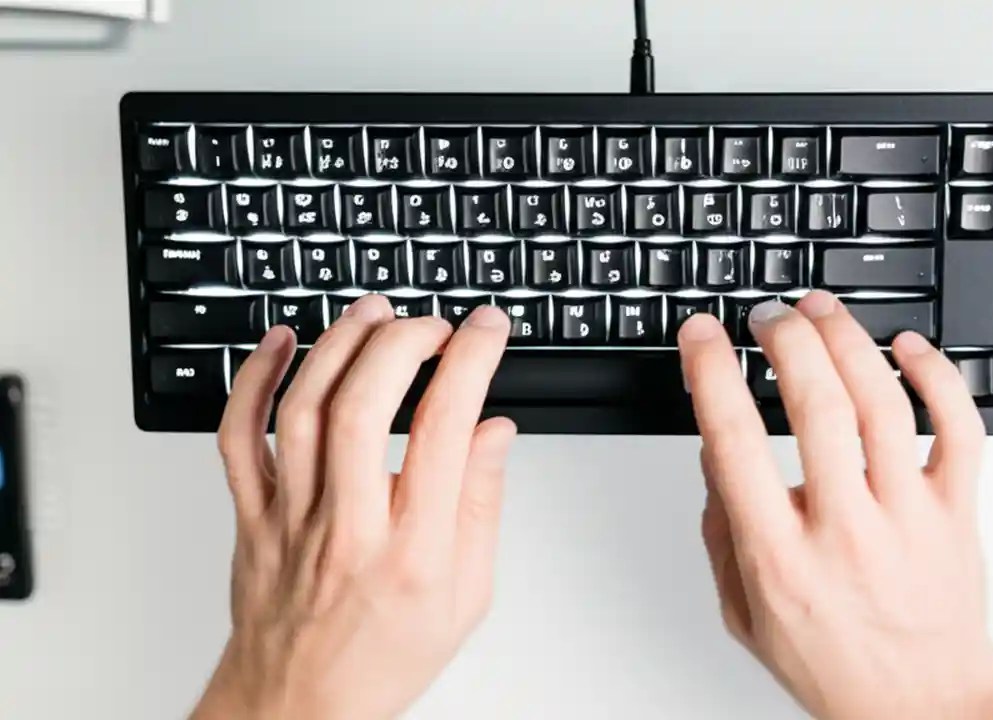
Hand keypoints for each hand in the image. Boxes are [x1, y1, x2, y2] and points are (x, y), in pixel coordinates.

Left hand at [192, 295, 516, 719]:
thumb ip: (480, 507)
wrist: (298, 707)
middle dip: (402, 344)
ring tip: (374, 313)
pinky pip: (237, 437)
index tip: (487, 330)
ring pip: (302, 412)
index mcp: (412, 553)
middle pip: (362, 410)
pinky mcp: (252, 515)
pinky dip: (253, 379)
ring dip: (339, 345)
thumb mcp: (466, 598)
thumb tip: (493, 431)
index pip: (443, 433)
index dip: (470, 363)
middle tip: (432, 324)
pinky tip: (282, 342)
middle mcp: (348, 530)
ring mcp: (292, 519)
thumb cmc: (380, 658)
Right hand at [678, 291, 992, 719]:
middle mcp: (846, 531)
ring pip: (883, 405)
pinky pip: (960, 429)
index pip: (736, 443)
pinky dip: (938, 377)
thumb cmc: (837, 664)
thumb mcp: (746, 614)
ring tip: (821, 311)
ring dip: (848, 342)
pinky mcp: (957, 512)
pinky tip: (909, 348)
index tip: (702, 336)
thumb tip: (715, 458)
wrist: (923, 706)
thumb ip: (722, 535)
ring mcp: (908, 517)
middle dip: (786, 341)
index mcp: (781, 557)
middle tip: (768, 316)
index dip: (712, 375)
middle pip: (817, 407)